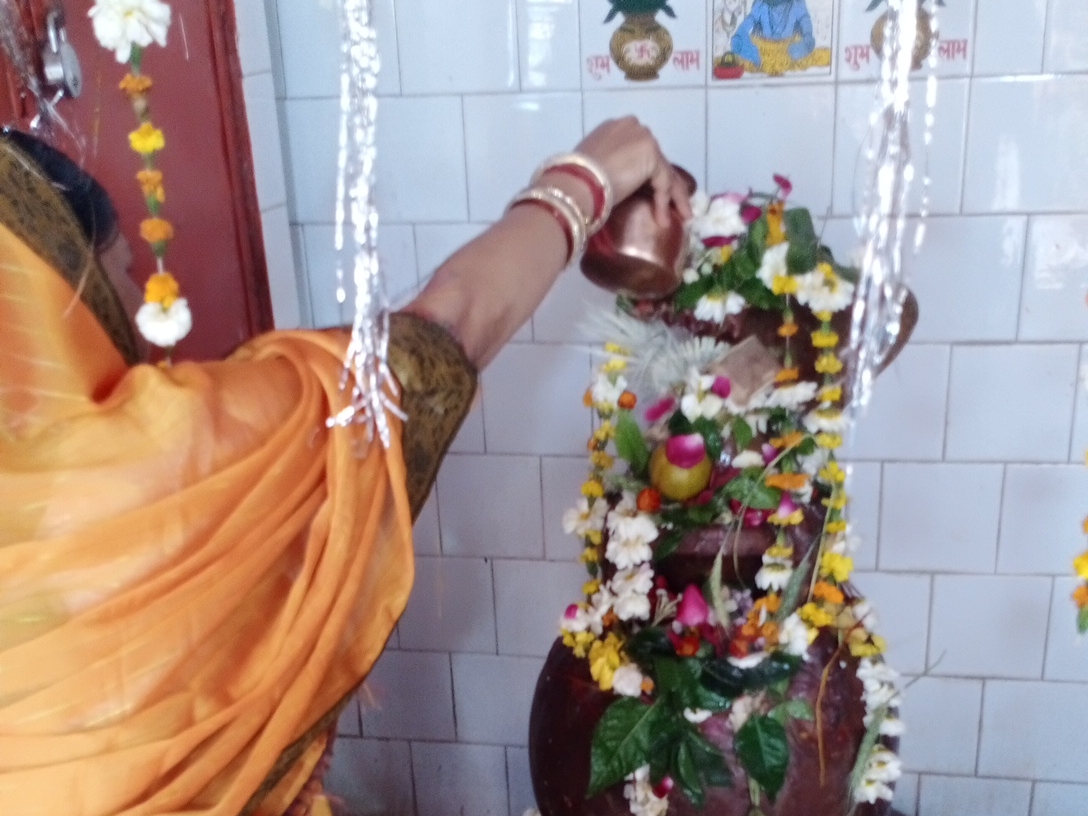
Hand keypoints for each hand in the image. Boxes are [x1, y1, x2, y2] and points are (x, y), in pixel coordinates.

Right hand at [574, 117, 692, 227]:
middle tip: (675, 206)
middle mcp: (632, 127)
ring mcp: (644, 139)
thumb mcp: (592, 166)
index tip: (653, 191)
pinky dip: (663, 202)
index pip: (640, 151)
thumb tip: (614, 182)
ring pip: (664, 171)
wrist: (577, 180)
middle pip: (656, 160)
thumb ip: (607, 166)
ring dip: (673, 197)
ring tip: (680, 217)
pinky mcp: (652, 155)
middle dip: (667, 184)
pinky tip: (662, 220)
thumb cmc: (575, 177)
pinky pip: (663, 182)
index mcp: (615, 129)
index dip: (648, 172)